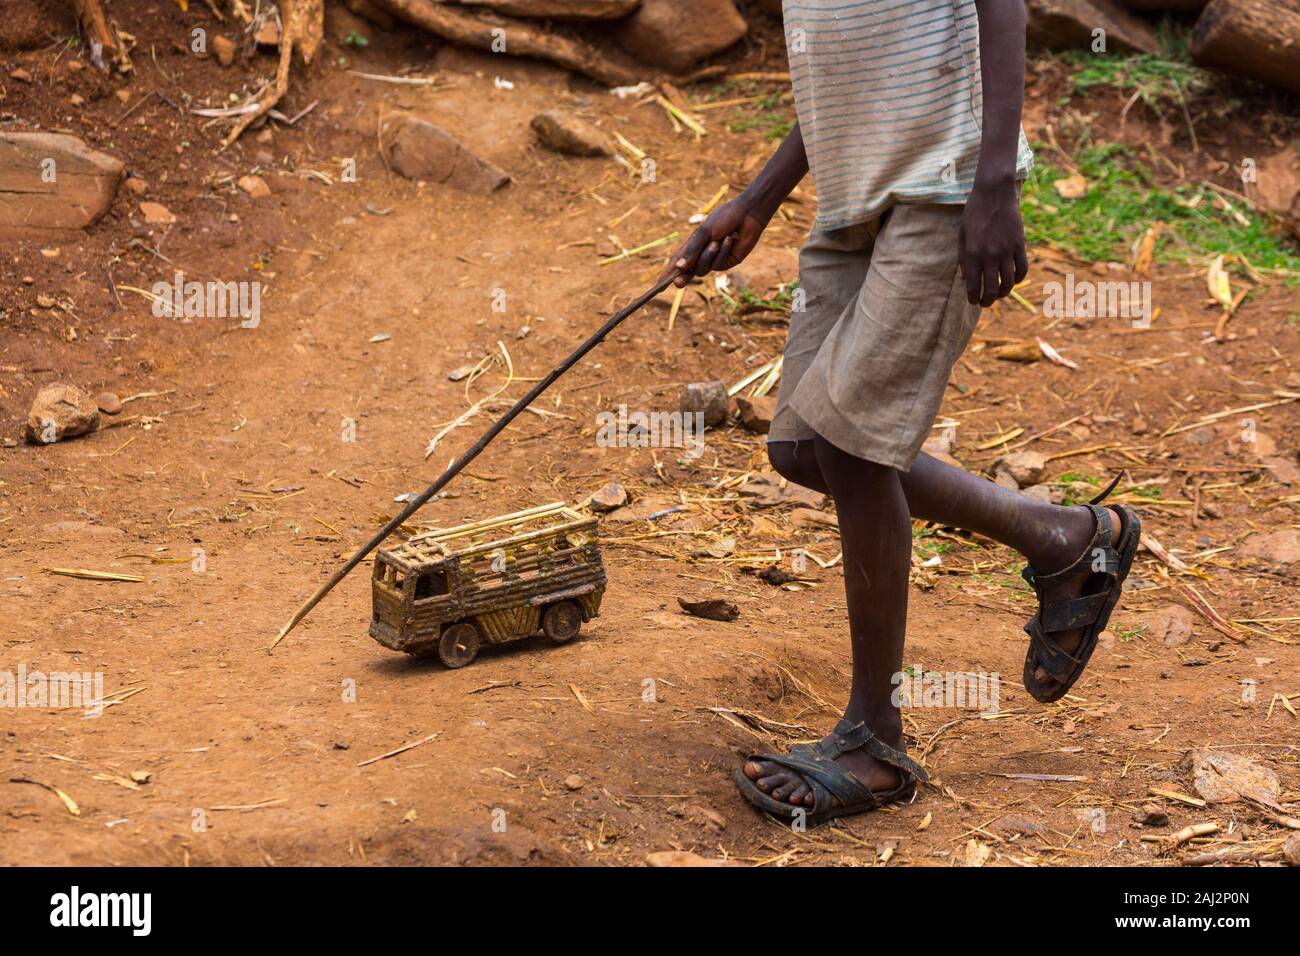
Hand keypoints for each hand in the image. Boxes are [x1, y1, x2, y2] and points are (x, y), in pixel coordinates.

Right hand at [663, 196, 772, 288]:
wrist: (747, 214)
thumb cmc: (724, 218)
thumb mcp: (704, 232)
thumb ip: (692, 250)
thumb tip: (679, 267)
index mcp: (693, 244)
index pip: (678, 261)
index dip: (668, 272)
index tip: (659, 285)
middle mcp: (702, 254)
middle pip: (688, 272)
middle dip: (682, 278)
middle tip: (677, 283)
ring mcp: (715, 260)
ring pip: (702, 269)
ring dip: (708, 255)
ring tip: (717, 241)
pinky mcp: (727, 262)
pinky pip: (718, 264)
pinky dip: (722, 252)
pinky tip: (729, 241)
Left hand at [958, 178, 1027, 306]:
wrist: (994, 193)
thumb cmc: (974, 212)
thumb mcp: (962, 234)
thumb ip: (962, 257)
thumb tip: (965, 279)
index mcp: (972, 254)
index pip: (973, 286)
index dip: (973, 298)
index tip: (973, 301)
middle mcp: (990, 255)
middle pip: (991, 289)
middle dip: (987, 301)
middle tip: (985, 302)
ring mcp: (1006, 251)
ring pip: (1009, 283)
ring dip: (1004, 293)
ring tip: (999, 294)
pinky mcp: (1020, 245)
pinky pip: (1022, 269)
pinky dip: (1019, 279)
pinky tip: (1014, 280)